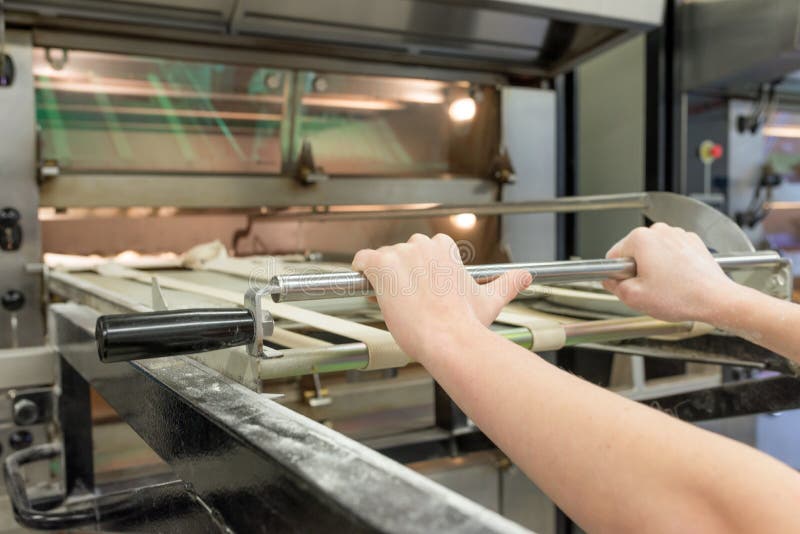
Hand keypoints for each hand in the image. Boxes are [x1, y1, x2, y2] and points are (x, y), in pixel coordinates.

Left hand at [352, 234, 530, 363]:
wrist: (449, 340)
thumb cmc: (467, 324)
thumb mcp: (491, 299)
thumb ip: (508, 283)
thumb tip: (526, 276)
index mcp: (444, 248)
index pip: (424, 248)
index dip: (420, 267)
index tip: (422, 285)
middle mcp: (422, 246)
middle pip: (402, 252)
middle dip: (402, 271)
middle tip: (407, 297)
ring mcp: (401, 254)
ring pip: (382, 259)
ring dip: (384, 276)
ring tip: (392, 301)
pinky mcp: (382, 266)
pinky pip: (362, 259)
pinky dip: (360, 269)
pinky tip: (365, 282)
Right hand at [602, 223, 735, 322]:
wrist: (716, 299)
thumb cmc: (681, 297)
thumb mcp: (633, 297)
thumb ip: (613, 285)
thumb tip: (608, 280)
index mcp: (641, 239)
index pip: (614, 255)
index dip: (618, 273)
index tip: (629, 284)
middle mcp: (659, 231)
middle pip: (634, 252)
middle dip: (637, 269)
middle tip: (649, 288)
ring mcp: (678, 234)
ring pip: (653, 252)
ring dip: (655, 267)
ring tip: (666, 286)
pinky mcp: (692, 242)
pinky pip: (671, 252)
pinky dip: (671, 265)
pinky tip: (678, 280)